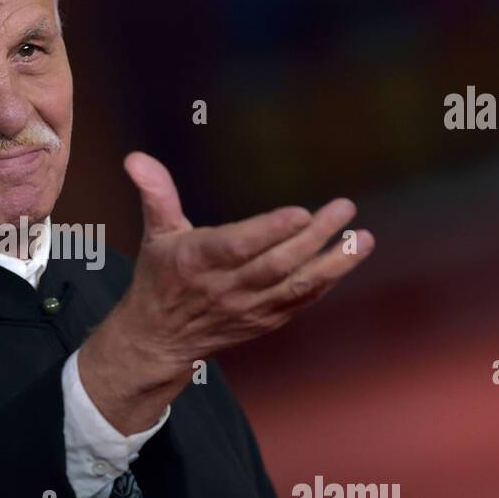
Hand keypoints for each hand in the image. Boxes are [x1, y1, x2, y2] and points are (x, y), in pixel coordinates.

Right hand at [79, 151, 373, 432]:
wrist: (161, 339)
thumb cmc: (161, 276)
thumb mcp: (156, 233)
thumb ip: (155, 193)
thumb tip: (135, 158)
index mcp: (198, 261)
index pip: (238, 247)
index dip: (270, 232)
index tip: (300, 213)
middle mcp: (226, 288)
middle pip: (276, 264)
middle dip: (314, 238)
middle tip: (344, 207)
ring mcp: (250, 307)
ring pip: (296, 286)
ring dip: (334, 263)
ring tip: (363, 239)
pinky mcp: (266, 320)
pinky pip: (301, 299)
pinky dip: (327, 280)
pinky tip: (349, 255)